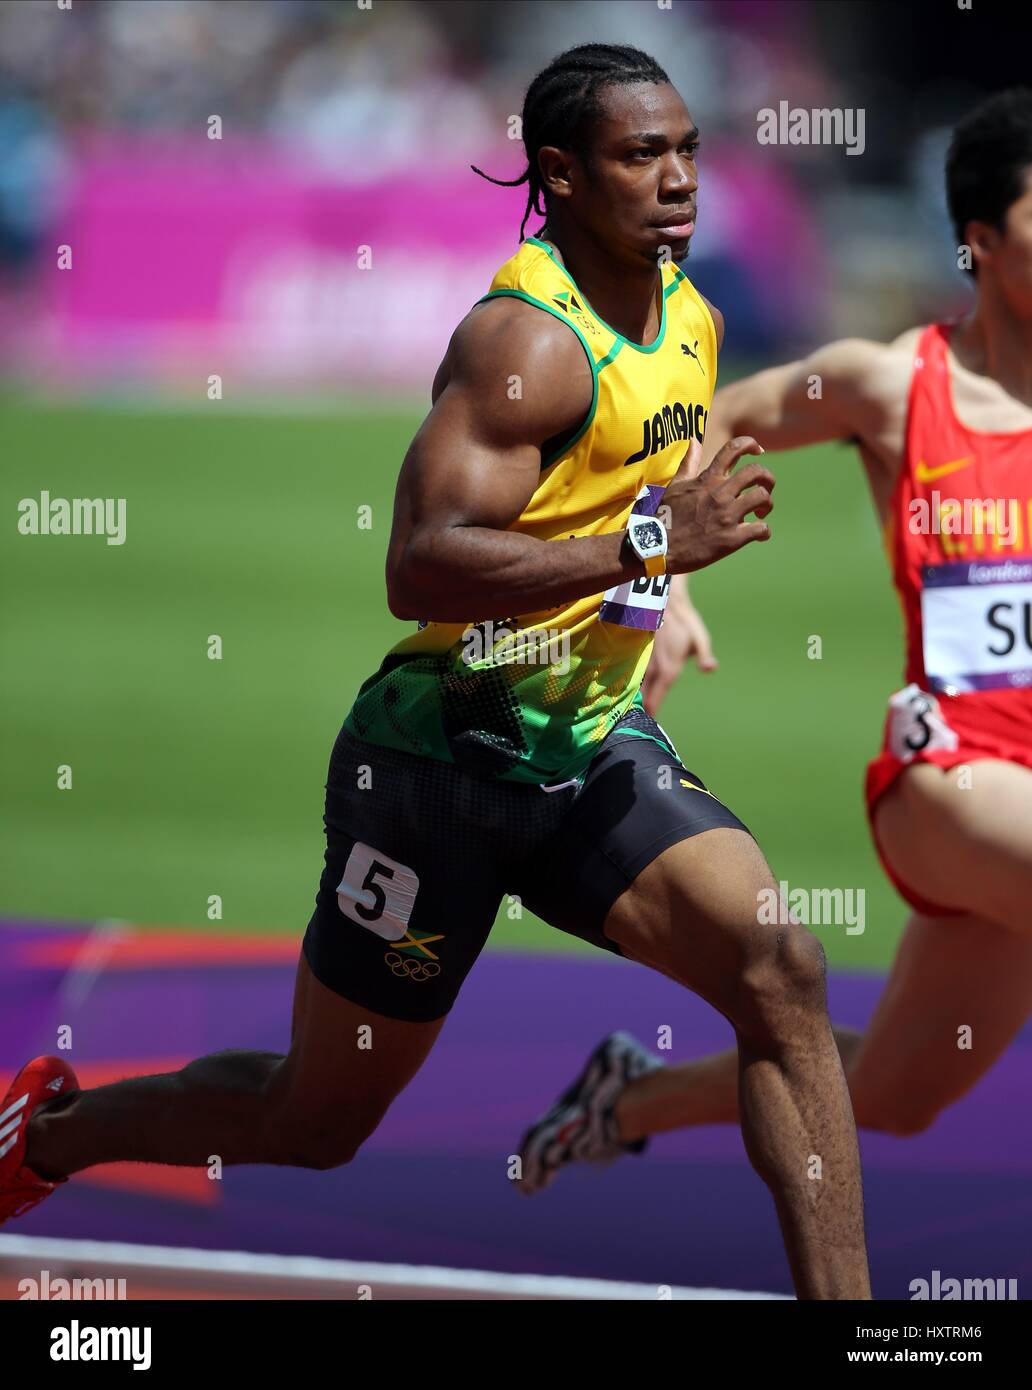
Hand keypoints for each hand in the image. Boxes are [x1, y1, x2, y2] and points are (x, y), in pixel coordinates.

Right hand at [640, 587, 716, 716]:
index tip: (648, 730)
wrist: (662, 601)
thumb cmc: (684, 621)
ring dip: (634, 700)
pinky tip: (628, 690)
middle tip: (639, 725)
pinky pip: (630, 675)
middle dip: (641, 713)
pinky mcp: (636, 654)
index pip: (655, 702)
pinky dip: (629, 685)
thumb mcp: (699, 639)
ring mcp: (642, 662)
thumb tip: (710, 668)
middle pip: (643, 699)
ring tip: (632, 712)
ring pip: (634, 687)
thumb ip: (703, 656)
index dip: (651, 717)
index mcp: (669, 671)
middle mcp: (653, 670)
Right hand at [663, 436, 773, 573]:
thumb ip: (689, 462)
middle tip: (765, 489)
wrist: (656, 547)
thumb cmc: (664, 516)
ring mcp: (726, 515)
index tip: (758, 451)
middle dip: (767, 478)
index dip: (750, 445)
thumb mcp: (676, 485)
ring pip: (762, 498)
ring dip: (767, 505)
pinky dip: (764, 532)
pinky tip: (759, 536)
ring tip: (760, 513)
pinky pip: (761, 529)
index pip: (733, 449)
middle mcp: (719, 493)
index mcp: (708, 479)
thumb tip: (693, 440)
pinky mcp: (731, 539)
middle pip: (757, 472)